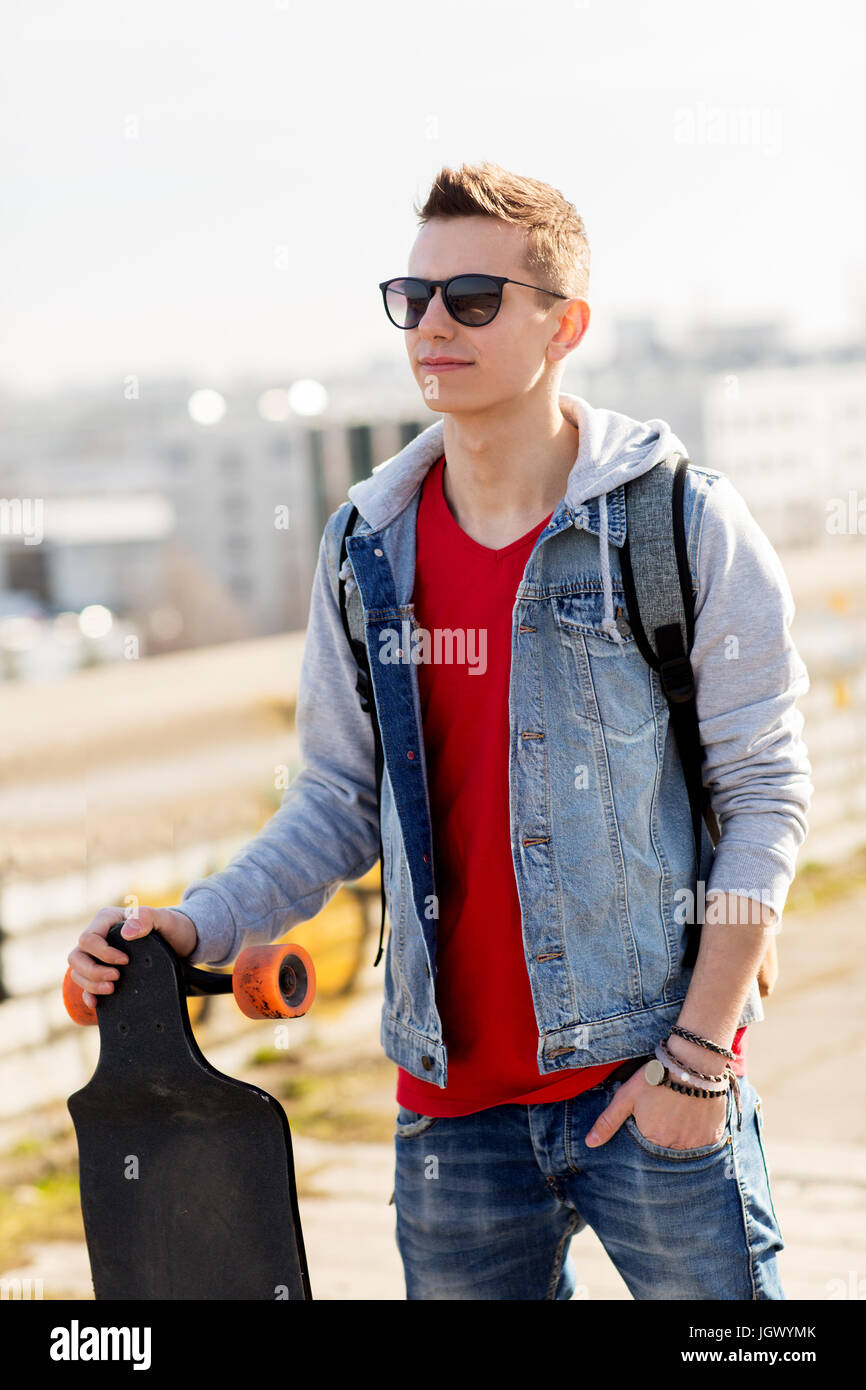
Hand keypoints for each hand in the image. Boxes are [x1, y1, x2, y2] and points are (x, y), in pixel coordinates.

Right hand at [67, 905, 198, 1007]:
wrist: (181, 943)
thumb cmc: (171, 927)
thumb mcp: (164, 919)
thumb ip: (146, 918)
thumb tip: (126, 932)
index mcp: (107, 920)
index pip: (88, 939)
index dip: (103, 954)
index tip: (125, 961)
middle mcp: (99, 937)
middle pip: (76, 957)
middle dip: (93, 972)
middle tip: (116, 978)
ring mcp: (98, 955)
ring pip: (77, 971)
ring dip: (90, 984)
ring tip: (111, 989)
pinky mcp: (102, 971)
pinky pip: (84, 984)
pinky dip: (87, 995)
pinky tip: (96, 1002)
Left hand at [585, 1065, 727, 1149]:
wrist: (693, 1062)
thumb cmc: (656, 1077)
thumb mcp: (626, 1096)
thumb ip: (608, 1121)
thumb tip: (589, 1143)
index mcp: (652, 1140)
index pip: (645, 1150)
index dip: (647, 1132)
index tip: (651, 1117)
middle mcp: (675, 1147)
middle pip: (666, 1149)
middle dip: (663, 1134)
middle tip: (666, 1112)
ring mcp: (696, 1144)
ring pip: (684, 1147)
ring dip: (681, 1135)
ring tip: (679, 1112)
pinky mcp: (712, 1136)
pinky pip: (704, 1143)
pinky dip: (697, 1133)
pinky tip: (693, 1116)